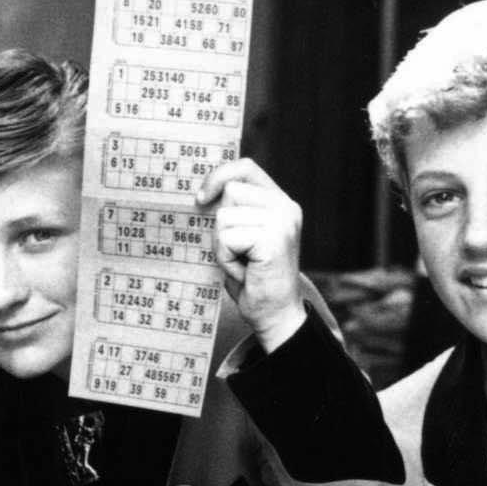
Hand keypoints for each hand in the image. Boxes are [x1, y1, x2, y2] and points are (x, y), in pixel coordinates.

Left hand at [198, 158, 305, 352]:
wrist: (275, 317)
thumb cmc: (253, 281)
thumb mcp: (242, 238)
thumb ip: (234, 212)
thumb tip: (201, 194)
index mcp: (280, 202)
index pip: (245, 168)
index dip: (220, 176)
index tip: (201, 198)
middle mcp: (285, 207)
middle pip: (230, 191)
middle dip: (222, 225)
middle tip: (239, 253)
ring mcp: (282, 221)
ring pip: (224, 217)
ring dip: (223, 246)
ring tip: (243, 265)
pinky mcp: (273, 239)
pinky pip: (227, 238)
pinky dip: (226, 259)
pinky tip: (244, 272)